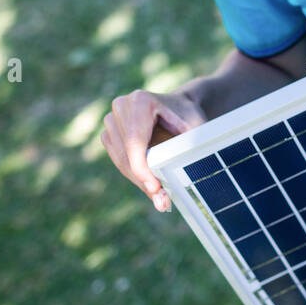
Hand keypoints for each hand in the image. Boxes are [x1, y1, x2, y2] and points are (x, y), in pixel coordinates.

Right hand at [100, 89, 206, 211]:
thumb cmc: (190, 117)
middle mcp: (122, 107)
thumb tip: (179, 180)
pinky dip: (134, 175)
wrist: (181, 107)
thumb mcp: (195, 129)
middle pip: (126, 153)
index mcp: (141, 101)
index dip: (142, 167)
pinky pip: (118, 160)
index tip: (155, 188)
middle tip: (163, 202)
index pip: (135, 141)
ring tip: (161, 198)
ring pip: (120, 160)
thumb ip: (186, 150)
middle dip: (143, 181)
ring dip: (139, 181)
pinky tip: (152, 185)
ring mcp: (112, 119)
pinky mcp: (110, 132)